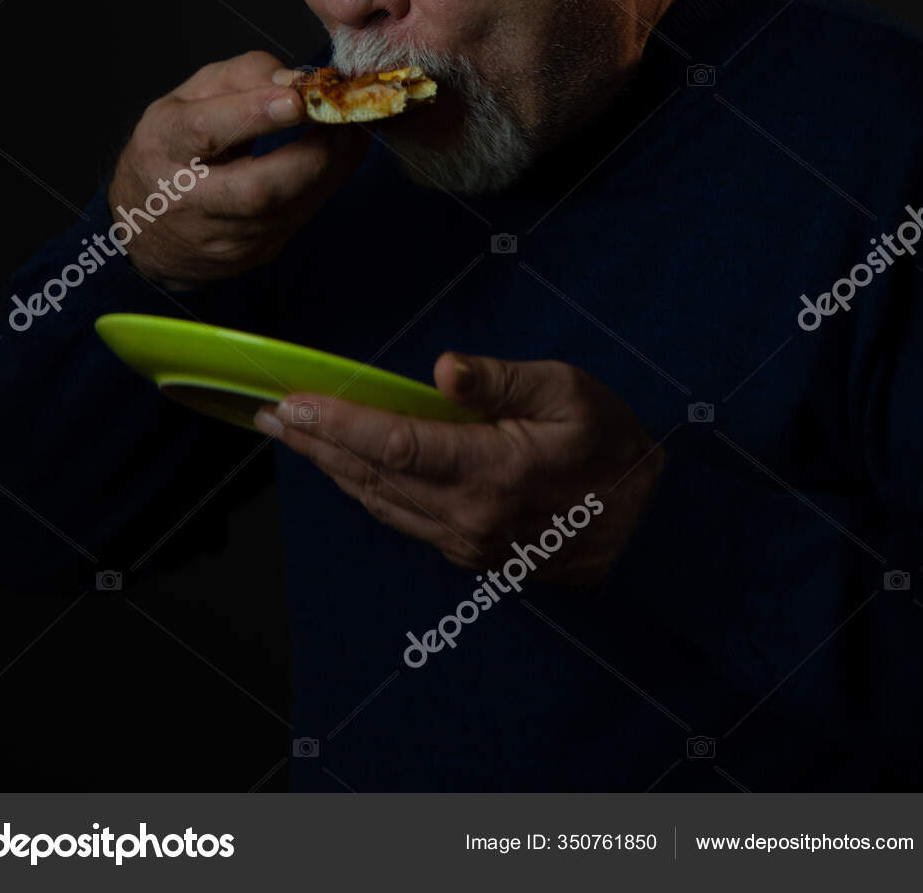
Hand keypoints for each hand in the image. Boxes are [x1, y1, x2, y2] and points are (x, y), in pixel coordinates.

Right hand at [108, 51, 369, 288]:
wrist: (146, 227)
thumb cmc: (173, 148)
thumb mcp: (188, 97)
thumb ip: (241, 76)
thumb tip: (295, 80)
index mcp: (163, 146)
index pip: (206, 131)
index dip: (254, 114)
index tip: (297, 99)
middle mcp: (186, 199)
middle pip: (256, 190)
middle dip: (311, 154)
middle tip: (341, 119)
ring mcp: (220, 237)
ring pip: (288, 210)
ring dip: (332, 169)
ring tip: (351, 132)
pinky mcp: (250, 255)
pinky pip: (299, 220)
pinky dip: (327, 186)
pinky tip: (340, 159)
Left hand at [254, 353, 665, 586]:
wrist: (653, 526)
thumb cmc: (614, 447)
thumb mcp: (570, 392)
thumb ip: (502, 380)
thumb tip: (443, 369)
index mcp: (492, 473)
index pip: (393, 445)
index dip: (336, 424)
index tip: (292, 403)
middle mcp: (469, 518)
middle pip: (371, 477)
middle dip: (314, 444)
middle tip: (268, 413)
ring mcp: (468, 542)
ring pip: (380, 503)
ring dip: (331, 469)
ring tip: (293, 436)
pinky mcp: (472, 553)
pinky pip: (403, 518)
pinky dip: (367, 489)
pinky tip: (347, 467)